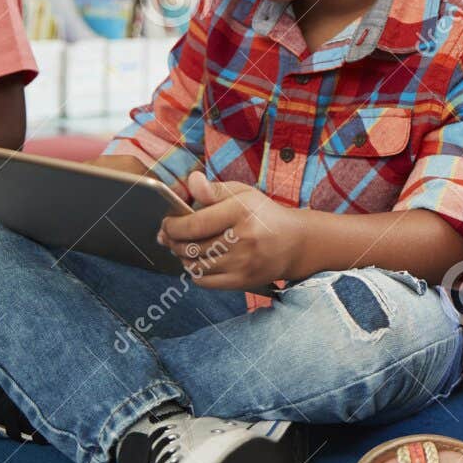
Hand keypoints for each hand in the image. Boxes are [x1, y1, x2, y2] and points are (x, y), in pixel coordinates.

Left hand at [158, 171, 302, 289]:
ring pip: (195, 265)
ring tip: (183, 248)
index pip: (193, 224)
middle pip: (190, 246)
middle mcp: (243, 238)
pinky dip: (195, 272)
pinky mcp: (244, 281)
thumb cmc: (263, 214)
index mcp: (241, 211)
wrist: (295, 243)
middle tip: (169, 237)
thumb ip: (214, 189)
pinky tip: (198, 262)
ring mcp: (243, 262)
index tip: (167, 224)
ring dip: (182, 257)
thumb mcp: (242, 193)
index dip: (172, 226)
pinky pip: (205, 281)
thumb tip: (192, 181)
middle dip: (173, 242)